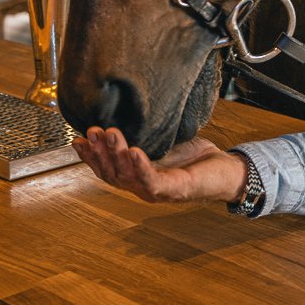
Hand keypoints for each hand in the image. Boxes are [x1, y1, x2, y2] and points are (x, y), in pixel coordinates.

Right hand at [73, 127, 248, 204]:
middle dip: (98, 153)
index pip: (107, 170)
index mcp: (138, 176)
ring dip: (116, 155)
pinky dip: (140, 166)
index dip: (90, 157)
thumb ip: (144, 135)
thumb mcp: (164, 142)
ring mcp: (158, 192)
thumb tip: (122, 112)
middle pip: (112, 175)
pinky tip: (133, 151)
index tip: (77, 139)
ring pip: (128, 177)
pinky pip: (152, 181)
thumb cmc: (196, 158)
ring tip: (110, 134)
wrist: (228, 169)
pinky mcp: (175, 190)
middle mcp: (143, 187)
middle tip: (91, 131)